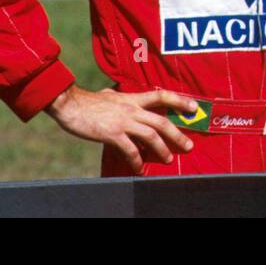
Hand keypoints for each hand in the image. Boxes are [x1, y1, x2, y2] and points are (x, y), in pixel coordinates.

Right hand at [45, 85, 197, 172]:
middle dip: (178, 135)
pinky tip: (139, 169)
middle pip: (162, 122)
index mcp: (133, 98)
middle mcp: (132, 109)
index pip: (162, 96)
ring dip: (162, 150)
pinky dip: (137, 161)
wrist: (70, 104)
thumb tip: (118, 95)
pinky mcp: (112, 134)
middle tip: (188, 146)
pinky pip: (130, 150)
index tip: (194, 107)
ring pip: (151, 136)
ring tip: (168, 159)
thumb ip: (119, 97)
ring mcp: (123, 122)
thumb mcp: (109, 95)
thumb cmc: (88, 101)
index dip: (180, 100)